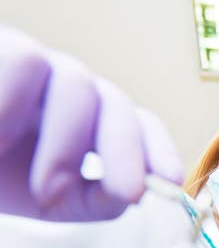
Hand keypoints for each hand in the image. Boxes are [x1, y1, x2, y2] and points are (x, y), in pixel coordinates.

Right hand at [0, 25, 182, 220]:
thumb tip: (131, 195)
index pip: (138, 121)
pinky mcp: (1, 48)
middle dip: (124, 153)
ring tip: (40, 190)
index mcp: (88, 120)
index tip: (172, 181)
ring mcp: (32, 62)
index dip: (158, 147)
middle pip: (114, 101)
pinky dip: (14, 108)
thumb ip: (92, 199)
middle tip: (120, 195)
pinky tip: (2, 145)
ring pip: (74, 80)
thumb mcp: (47, 199)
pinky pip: (23, 62)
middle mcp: (66, 88)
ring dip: (67, 143)